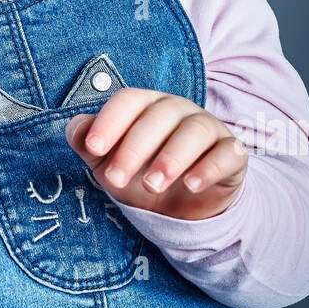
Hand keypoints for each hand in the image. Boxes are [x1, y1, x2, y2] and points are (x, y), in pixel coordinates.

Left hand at [65, 89, 248, 218]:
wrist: (186, 207)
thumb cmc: (143, 174)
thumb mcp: (110, 164)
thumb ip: (90, 144)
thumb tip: (76, 128)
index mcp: (147, 106)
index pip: (129, 101)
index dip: (110, 121)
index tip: (94, 149)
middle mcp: (179, 110)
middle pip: (159, 116)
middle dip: (134, 147)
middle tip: (116, 179)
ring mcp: (209, 129)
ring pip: (194, 131)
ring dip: (171, 157)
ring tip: (152, 184)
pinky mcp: (232, 153)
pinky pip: (227, 152)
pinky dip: (210, 167)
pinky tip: (191, 184)